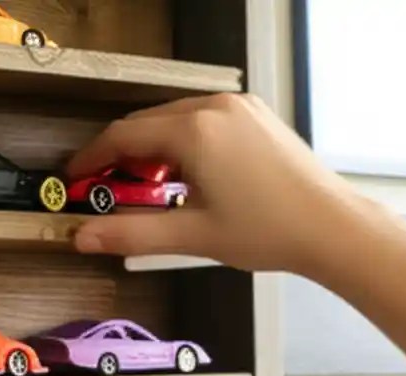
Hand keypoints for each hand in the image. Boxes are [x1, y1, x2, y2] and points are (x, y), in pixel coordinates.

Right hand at [68, 93, 373, 273]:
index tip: (73, 178)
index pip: (123, 136)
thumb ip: (131, 233)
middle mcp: (214, 108)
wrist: (332, 227)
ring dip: (149, 147)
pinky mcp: (255, 115)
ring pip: (173, 119)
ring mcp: (238, 107)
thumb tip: (82, 238)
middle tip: (100, 185)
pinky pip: (202, 118)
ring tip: (141, 185)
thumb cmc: (268, 231)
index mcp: (195, 131)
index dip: (91, 158)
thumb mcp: (192, 235)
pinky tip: (181, 174)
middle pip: (145, 123)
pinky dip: (180, 140)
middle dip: (118, 153)